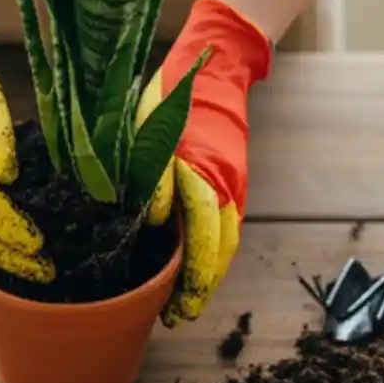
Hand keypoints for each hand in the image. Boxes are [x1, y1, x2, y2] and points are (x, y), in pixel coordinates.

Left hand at [135, 0, 271, 325]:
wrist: (215, 64)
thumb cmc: (173, 95)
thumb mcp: (151, 128)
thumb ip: (154, 175)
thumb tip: (154, 220)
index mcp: (203, 171)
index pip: (203, 237)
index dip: (191, 276)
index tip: (174, 306)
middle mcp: (225, 183)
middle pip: (218, 249)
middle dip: (200, 288)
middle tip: (176, 318)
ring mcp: (232, 183)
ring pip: (225, 242)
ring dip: (208, 276)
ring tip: (184, 305)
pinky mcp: (231, 181)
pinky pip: (226, 226)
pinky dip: (213, 253)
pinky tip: (195, 269)